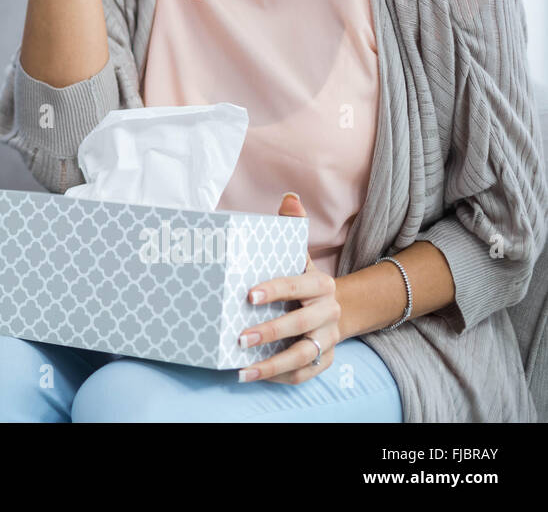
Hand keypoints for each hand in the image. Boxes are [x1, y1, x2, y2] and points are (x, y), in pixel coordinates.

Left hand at [236, 193, 340, 384]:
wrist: (335, 306)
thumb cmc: (303, 278)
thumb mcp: (299, 253)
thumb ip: (292, 226)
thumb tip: (289, 198)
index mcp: (320, 284)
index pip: (296, 286)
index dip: (274, 291)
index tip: (248, 295)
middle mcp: (329, 313)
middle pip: (301, 325)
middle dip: (270, 331)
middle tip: (240, 336)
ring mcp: (328, 338)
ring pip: (304, 355)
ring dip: (273, 364)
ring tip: (244, 370)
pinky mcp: (326, 359)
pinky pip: (305, 373)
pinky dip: (282, 377)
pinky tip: (256, 374)